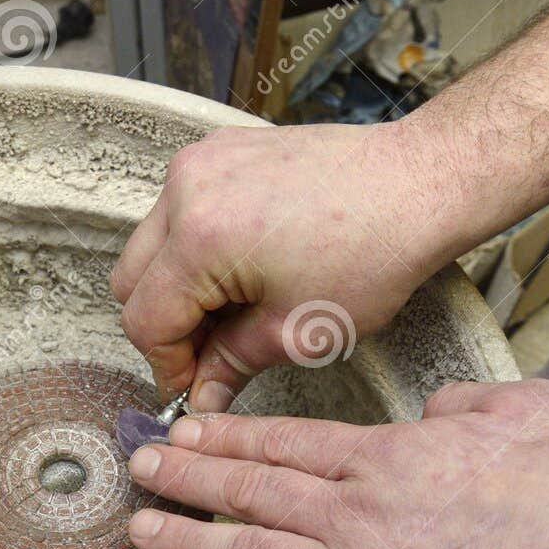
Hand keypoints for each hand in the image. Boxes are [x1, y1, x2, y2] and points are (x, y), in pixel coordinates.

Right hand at [111, 122, 448, 412]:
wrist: (417, 183)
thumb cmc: (374, 251)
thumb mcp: (297, 331)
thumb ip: (232, 365)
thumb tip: (201, 398)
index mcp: (200, 239)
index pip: (144, 321)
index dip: (166, 366)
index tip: (191, 386)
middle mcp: (187, 191)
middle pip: (131, 280)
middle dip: (165, 325)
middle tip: (211, 352)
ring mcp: (199, 163)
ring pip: (150, 245)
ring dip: (178, 284)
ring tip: (234, 306)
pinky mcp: (218, 150)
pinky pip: (178, 210)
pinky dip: (196, 244)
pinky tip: (244, 266)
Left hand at [125, 380, 548, 548]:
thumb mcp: (529, 407)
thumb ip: (467, 402)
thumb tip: (437, 408)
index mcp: (395, 455)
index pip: (290, 443)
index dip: (231, 439)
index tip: (190, 431)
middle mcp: (361, 511)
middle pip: (253, 490)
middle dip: (189, 476)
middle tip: (140, 466)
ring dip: (186, 540)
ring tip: (137, 530)